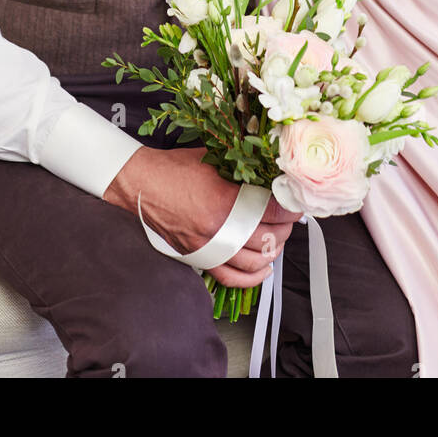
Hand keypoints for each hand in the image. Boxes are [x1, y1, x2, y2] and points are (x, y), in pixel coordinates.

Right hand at [104, 146, 300, 286]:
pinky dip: (252, 277)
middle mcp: (217, 230)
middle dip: (285, 228)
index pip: (271, 212)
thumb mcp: (213, 159)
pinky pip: (231, 278)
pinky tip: (263, 268)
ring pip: (254, 261)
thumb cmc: (174, 169)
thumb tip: (270, 171)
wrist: (141, 184)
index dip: (289, 208)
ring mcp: (208, 247)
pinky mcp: (198, 257)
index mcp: (223, 202)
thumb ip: (242, 167)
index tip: (295, 201)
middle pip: (267, 238)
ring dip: (273, 250)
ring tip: (278, 237)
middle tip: (289, 216)